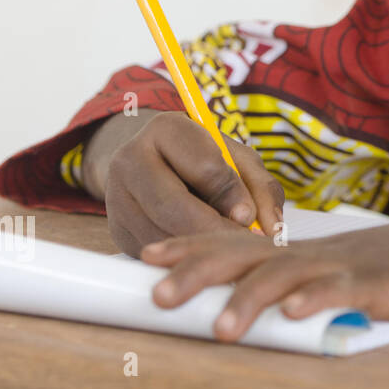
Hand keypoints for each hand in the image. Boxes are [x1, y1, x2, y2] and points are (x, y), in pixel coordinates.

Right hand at [99, 111, 284, 256]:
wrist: (153, 162)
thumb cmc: (204, 158)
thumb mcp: (237, 159)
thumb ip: (260, 187)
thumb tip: (271, 228)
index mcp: (167, 129)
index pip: (203, 167)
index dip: (232, 195)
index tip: (250, 217)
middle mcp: (131, 160)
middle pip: (174, 206)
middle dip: (214, 231)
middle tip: (243, 245)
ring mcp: (117, 197)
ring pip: (161, 235)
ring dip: (199, 249)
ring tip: (228, 252)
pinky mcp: (117, 230)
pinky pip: (153, 253)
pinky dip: (182, 259)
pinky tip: (203, 256)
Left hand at [140, 210, 388, 341]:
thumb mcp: (351, 271)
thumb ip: (311, 284)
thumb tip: (270, 309)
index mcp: (307, 250)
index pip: (238, 243)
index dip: (191, 248)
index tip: (146, 257)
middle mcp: (318, 252)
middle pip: (247, 256)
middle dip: (199, 273)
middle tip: (157, 296)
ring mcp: (348, 266)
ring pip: (288, 276)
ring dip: (250, 299)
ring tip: (220, 327)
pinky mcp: (381, 284)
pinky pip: (344, 292)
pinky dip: (317, 301)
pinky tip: (294, 316)